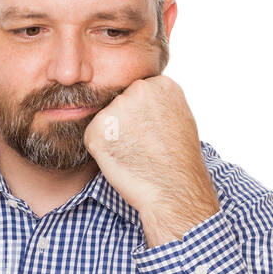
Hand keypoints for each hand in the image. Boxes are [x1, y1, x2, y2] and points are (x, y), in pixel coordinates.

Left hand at [83, 75, 219, 246]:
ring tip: (135, 155)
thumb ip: (157, 103)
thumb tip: (136, 101)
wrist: (174, 190)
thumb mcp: (178, 118)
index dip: (142, 118)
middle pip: (119, 104)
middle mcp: (137, 89)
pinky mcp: (96, 129)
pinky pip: (93, 137)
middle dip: (125, 124)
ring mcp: (115, 108)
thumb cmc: (179, 161)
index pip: (137, 95)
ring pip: (105, 120)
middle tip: (143, 147)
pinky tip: (122, 162)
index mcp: (160, 83)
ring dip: (112, 137)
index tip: (153, 134)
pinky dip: (101, 152)